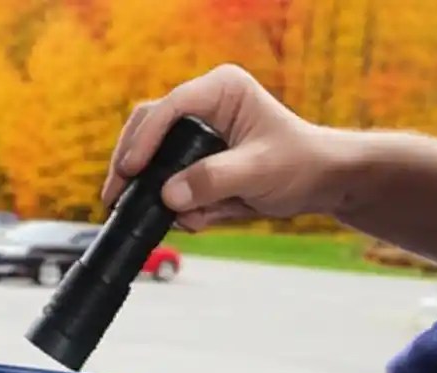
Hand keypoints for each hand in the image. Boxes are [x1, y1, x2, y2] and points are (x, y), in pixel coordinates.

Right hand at [102, 64, 345, 231]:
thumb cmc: (301, 163)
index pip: (171, 107)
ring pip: (154, 155)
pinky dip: (177, 203)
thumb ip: (213, 181)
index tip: (132, 168)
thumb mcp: (258, 171)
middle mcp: (205, 106)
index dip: (146, 138)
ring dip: (155, 188)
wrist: (320, 183)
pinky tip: (198, 218)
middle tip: (116, 194)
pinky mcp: (197, 159)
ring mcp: (198, 133)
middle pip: (149, 126)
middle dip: (132, 162)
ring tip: (171, 217)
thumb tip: (169, 196)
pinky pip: (170, 178)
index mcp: (221, 90)